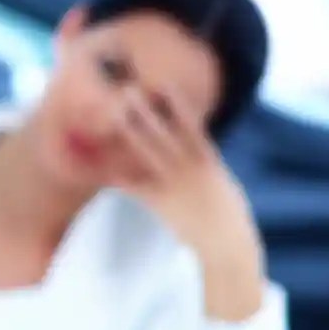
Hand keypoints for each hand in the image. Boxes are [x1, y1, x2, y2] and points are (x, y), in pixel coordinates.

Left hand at [113, 88, 265, 320]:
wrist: (226, 243)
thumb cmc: (226, 212)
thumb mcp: (222, 181)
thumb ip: (207, 163)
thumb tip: (199, 147)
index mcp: (209, 161)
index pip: (192, 127)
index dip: (177, 106)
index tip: (164, 86)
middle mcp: (191, 169)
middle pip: (164, 135)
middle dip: (146, 113)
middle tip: (128, 92)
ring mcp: (175, 185)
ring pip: (148, 153)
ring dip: (131, 133)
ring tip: (116, 115)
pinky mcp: (161, 203)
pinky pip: (135, 186)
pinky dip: (119, 176)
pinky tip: (102, 167)